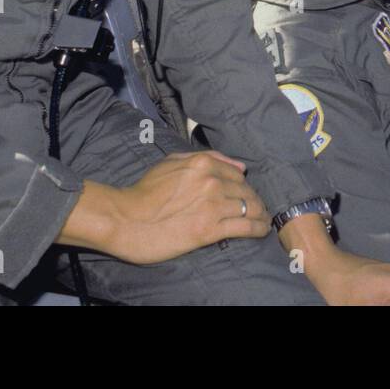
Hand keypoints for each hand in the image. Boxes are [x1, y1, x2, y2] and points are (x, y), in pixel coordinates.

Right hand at [59, 151, 268, 263]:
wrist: (125, 219)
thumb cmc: (144, 191)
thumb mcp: (171, 162)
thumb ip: (206, 158)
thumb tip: (239, 165)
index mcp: (203, 163)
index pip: (237, 174)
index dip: (245, 186)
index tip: (247, 194)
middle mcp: (212, 182)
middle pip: (246, 191)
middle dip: (255, 201)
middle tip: (260, 209)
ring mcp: (212, 206)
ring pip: (249, 208)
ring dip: (261, 215)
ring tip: (265, 221)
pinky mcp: (209, 230)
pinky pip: (244, 227)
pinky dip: (257, 229)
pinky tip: (262, 230)